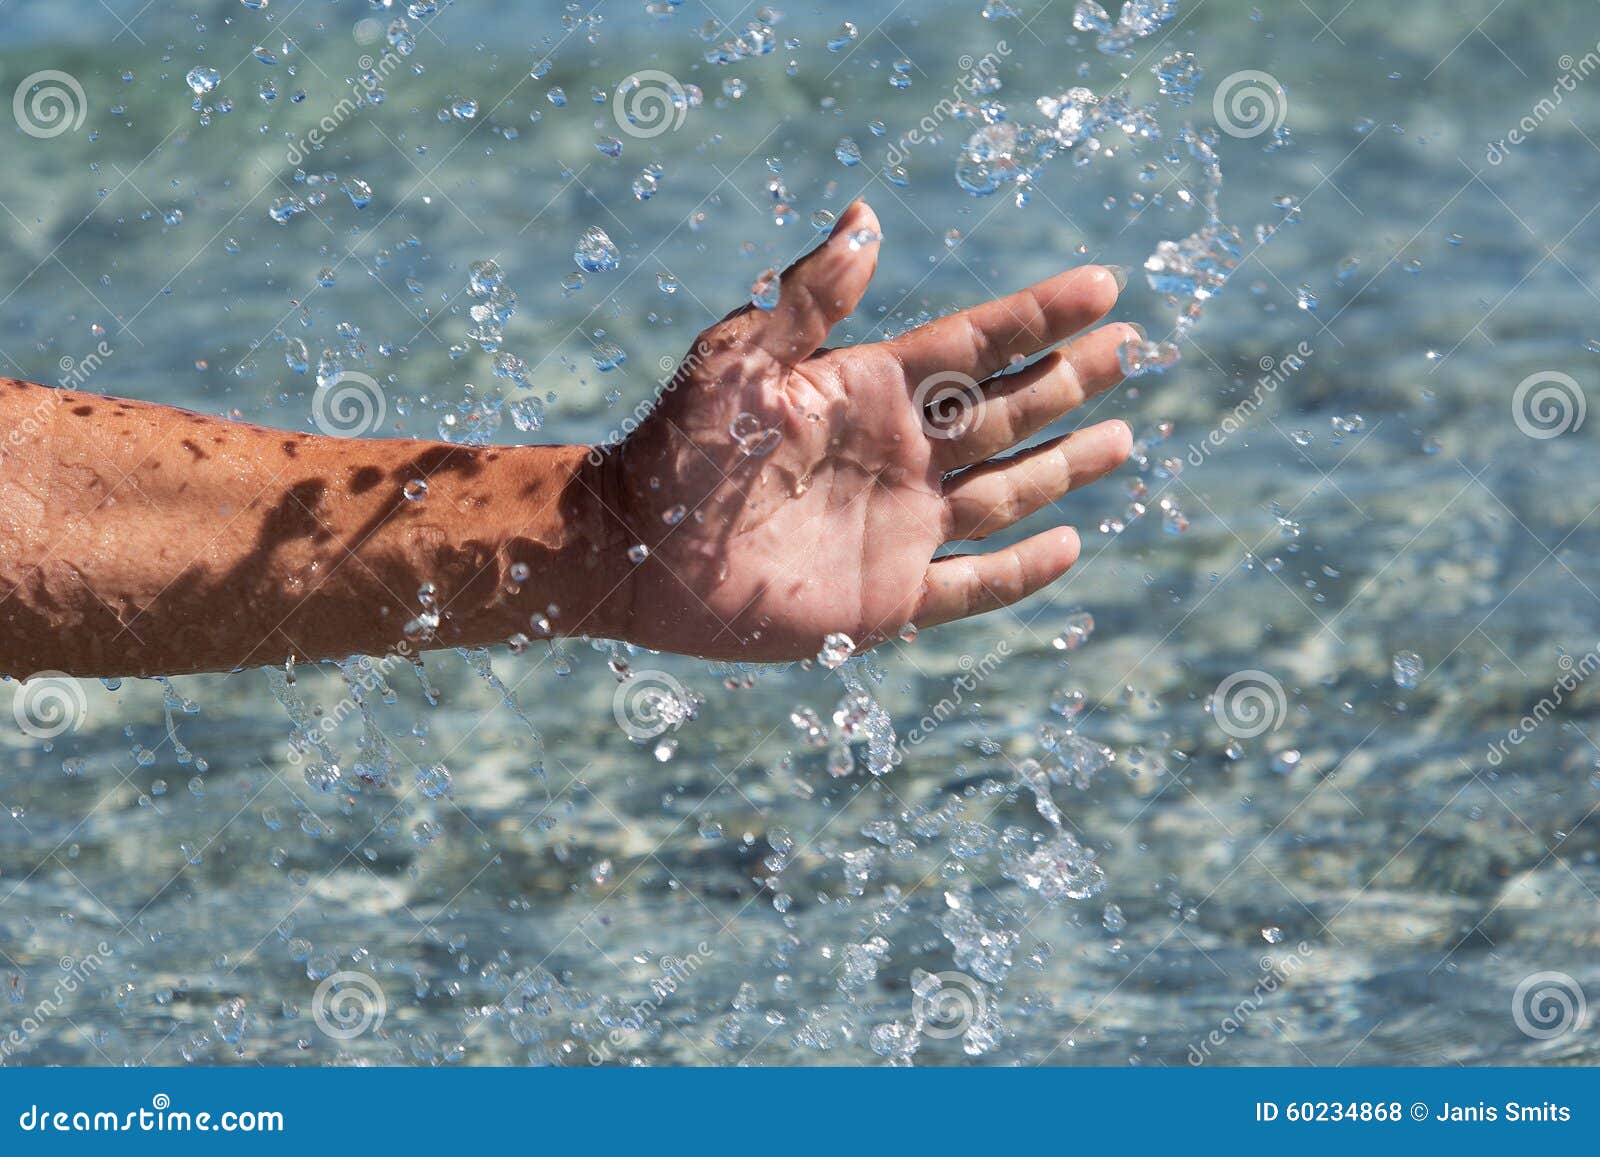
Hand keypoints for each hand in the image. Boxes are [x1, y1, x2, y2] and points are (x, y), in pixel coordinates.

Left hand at [601, 201, 1135, 661]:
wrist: (635, 548)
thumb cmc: (677, 445)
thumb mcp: (739, 358)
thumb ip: (809, 298)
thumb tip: (866, 216)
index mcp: (870, 391)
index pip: (974, 346)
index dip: (1039, 317)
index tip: (1102, 286)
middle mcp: (899, 455)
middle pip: (1006, 413)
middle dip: (1069, 380)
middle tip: (1131, 347)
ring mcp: (901, 526)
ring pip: (1006, 492)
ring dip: (1064, 465)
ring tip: (1122, 440)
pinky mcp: (890, 596)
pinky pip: (974, 585)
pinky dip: (1022, 570)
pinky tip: (1069, 544)